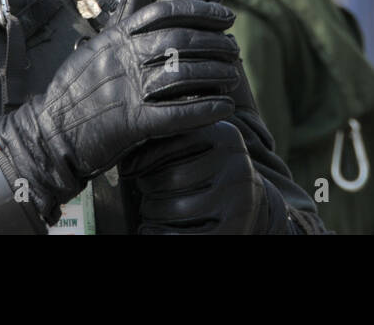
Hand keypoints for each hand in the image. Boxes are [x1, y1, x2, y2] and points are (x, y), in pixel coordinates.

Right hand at [0, 0, 239, 221]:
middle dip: (214, 43)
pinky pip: (176, 113)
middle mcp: (123, 59)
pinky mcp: (131, 123)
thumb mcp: (97, 45)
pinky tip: (224, 107)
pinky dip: (204, 109)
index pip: (164, 13)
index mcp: (116, 38)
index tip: (224, 16)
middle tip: (234, 48)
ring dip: (214, 74)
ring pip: (182, 74)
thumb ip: (124, 16)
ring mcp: (128, 90)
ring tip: (233, 76)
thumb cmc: (74, 89)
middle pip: (179, 41)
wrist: (49, 132)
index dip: (199, 11)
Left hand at [121, 120, 289, 233]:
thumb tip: (126, 162)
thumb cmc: (207, 169)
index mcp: (225, 136)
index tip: (128, 169)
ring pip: (177, 209)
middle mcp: (238, 165)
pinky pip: (186, 237)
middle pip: (172, 178)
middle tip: (143, 193)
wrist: (247, 200)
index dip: (143, 159)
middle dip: (148, 189)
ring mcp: (240, 200)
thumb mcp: (197, 146)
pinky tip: (148, 231)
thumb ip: (168, 140)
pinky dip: (161, 236)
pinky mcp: (235, 229)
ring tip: (147, 212)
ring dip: (152, 213)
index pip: (171, 144)